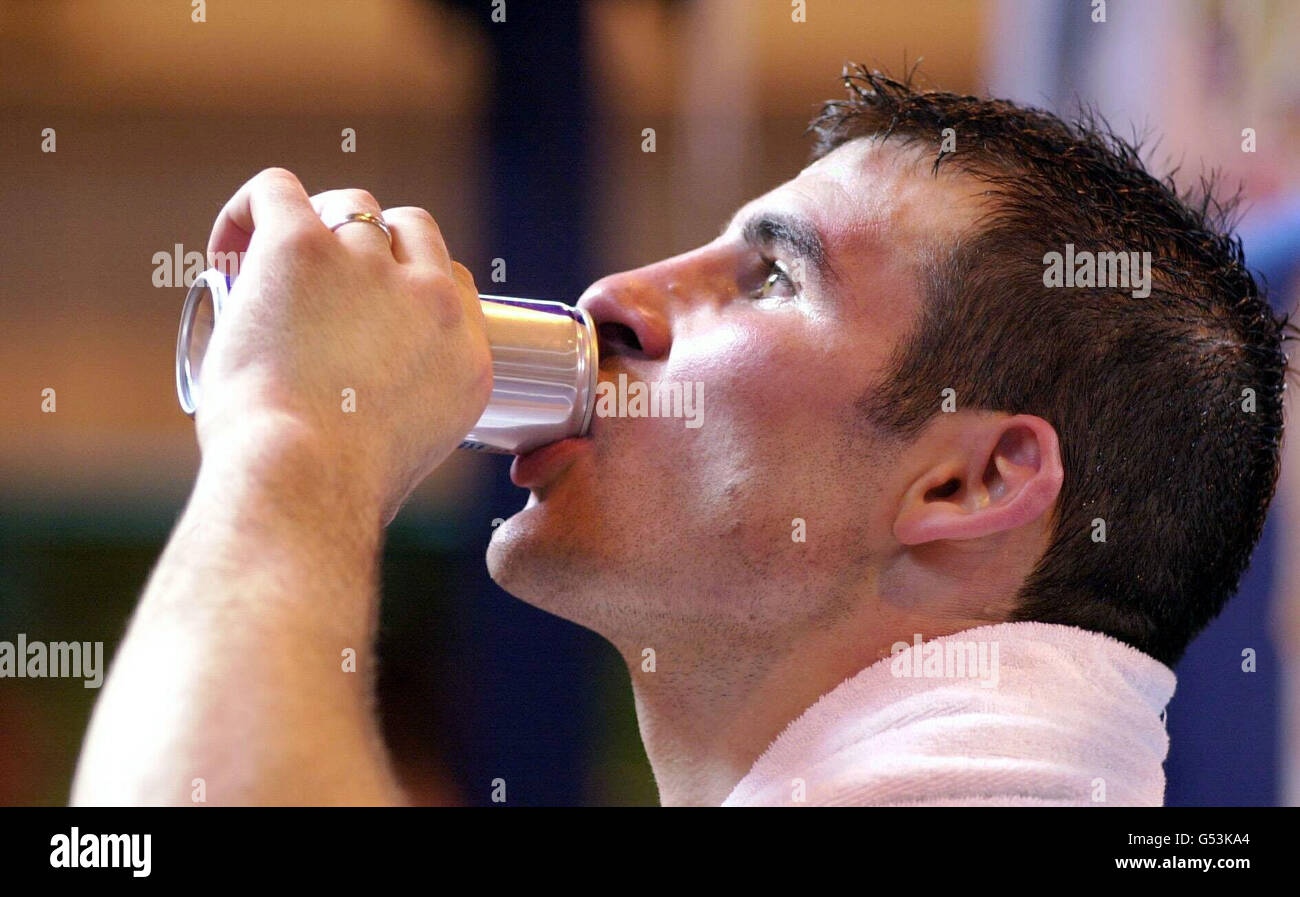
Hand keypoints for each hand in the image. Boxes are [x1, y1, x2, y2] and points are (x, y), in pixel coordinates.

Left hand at [198, 168, 492, 521]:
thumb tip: (360, 412)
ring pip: (350, 205)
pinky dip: (253, 207)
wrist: (303, 482)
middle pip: (413, 231)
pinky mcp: (303, 246)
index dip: (409, 285)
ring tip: (268, 266)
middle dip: (372, 246)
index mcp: (468, 355)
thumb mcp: (407, 459)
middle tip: (321, 286)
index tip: (364, 314)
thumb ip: (405, 417)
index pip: (452, 283)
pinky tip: (233, 243)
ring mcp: (371, 267)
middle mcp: (433, 302)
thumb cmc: (335, 493)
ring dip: (316, 225)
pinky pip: (277, 189)